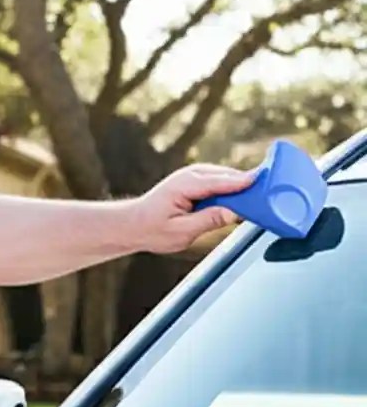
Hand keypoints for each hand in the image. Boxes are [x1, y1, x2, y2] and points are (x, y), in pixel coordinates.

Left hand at [130, 163, 255, 253]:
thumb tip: (233, 213)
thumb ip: (207, 220)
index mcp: (184, 185)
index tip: (266, 183)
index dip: (245, 183)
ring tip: (266, 196)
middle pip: (228, 176)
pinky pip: (221, 182)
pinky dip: (234, 188)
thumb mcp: (181, 232)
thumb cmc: (152, 229)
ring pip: (227, 177)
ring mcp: (194, 175)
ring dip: (244, 186)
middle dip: (250, 184)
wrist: (132, 224)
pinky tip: (247, 198)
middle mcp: (190, 175)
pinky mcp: (197, 181)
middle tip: (274, 193)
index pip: (221, 182)